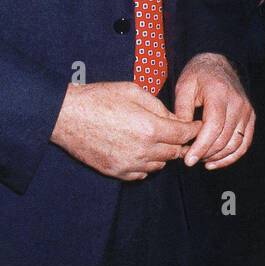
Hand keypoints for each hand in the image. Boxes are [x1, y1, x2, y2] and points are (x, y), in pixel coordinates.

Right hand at [50, 81, 200, 180]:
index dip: (194, 129)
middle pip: (174, 152)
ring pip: (159, 165)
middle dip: (178, 141)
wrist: (66, 116)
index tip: (198, 126)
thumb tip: (175, 120)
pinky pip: (141, 174)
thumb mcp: (133, 91)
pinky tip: (139, 150)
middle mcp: (143, 151)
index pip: (184, 134)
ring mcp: (129, 164)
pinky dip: (146, 164)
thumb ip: (159, 106)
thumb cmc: (99, 98)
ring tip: (154, 139)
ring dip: (162, 153)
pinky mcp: (117, 172)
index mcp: (150, 128)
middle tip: (176, 132)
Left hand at [174, 52, 254, 169]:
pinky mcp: (250, 117)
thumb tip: (182, 136)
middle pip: (224, 138)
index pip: (213, 126)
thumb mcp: (183, 87)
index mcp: (219, 93)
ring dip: (217, 157)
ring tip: (199, 160)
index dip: (201, 146)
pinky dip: (230, 157)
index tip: (188, 159)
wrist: (218, 64)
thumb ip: (182, 110)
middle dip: (205, 153)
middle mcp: (237, 103)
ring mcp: (246, 111)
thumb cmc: (198, 75)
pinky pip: (244, 143)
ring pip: (235, 144)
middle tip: (188, 159)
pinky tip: (214, 162)